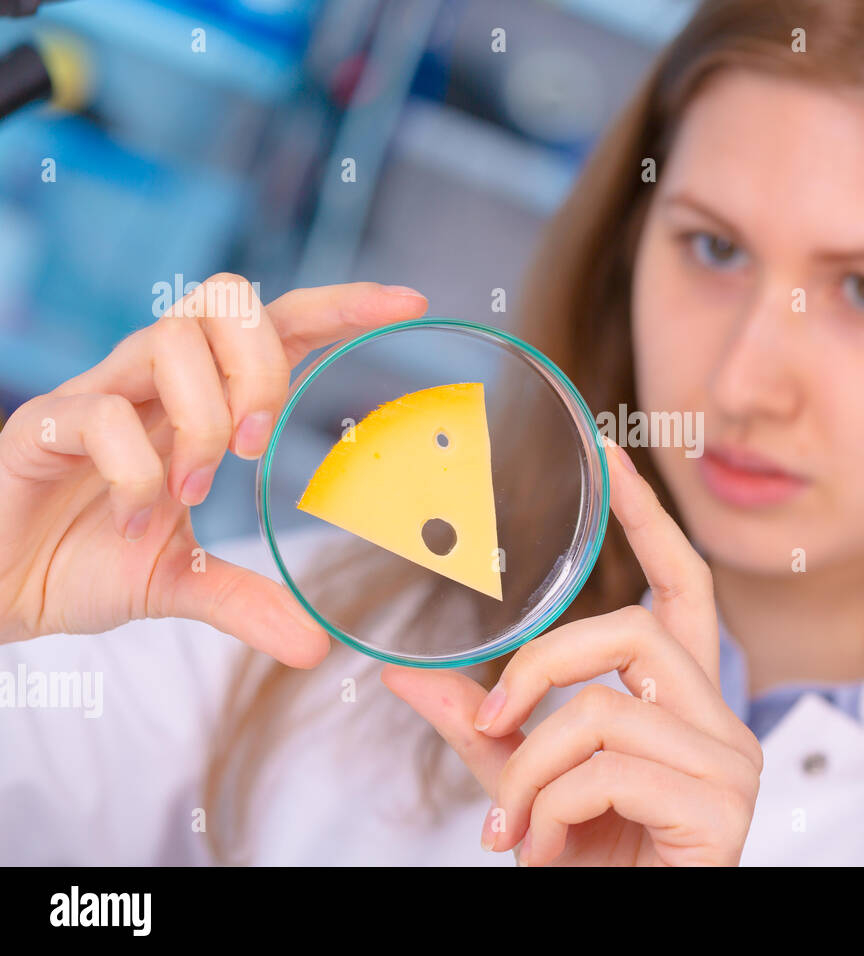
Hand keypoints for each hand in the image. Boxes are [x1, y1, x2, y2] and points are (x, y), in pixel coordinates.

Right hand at [0, 274, 428, 664]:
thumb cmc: (85, 558)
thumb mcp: (182, 582)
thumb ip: (248, 602)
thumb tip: (317, 648)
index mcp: (197, 399)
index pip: (276, 325)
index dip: (340, 306)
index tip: (408, 305)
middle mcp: (152, 380)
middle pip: (226, 299)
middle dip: (264, 367)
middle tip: (261, 447)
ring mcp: (97, 394)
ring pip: (169, 341)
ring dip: (205, 420)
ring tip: (197, 489)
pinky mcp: (43, 424)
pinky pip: (102, 416)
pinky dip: (139, 473)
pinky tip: (138, 520)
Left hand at [382, 438, 762, 865]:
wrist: (632, 936)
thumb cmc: (593, 861)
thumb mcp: (526, 783)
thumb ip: (483, 727)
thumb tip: (405, 678)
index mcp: (684, 701)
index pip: (682, 584)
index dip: (648, 518)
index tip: (608, 453)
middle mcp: (721, 720)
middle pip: (631, 632)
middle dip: (540, 670)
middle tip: (492, 723)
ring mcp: (730, 763)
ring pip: (603, 712)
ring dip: (530, 773)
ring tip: (514, 830)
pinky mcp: (722, 809)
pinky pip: (607, 772)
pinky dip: (550, 812)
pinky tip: (547, 853)